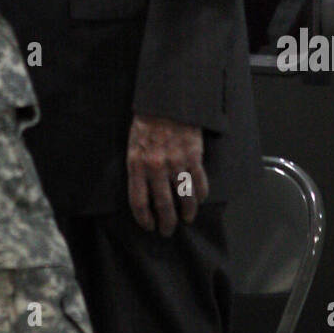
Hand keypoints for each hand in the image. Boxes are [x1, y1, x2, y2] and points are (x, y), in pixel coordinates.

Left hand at [127, 115, 207, 234]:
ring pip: (183, 197)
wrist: (165, 101)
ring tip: (187, 218)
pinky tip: (199, 200)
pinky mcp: (193, 156)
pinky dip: (200, 194)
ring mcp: (176, 162)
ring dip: (186, 212)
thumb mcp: (132, 146)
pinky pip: (199, 182)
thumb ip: (137, 168)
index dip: (144, 218)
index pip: (138, 201)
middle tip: (167, 231)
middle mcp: (156, 167)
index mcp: (137, 164)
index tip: (148, 226)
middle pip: (163, 205)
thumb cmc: (146, 123)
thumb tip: (143, 192)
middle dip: (166, 222)